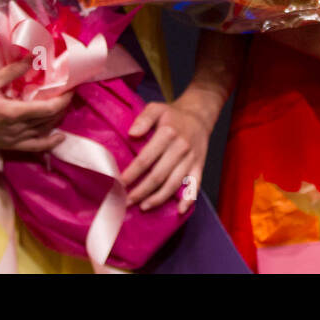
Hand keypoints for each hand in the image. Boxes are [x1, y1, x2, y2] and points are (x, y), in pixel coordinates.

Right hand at [0, 57, 72, 150]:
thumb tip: (33, 57)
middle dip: (63, 105)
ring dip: (57, 119)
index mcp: (13, 113)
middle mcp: (17, 129)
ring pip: (44, 131)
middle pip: (49, 119)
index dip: (64, 99)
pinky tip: (59, 138)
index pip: (48, 108)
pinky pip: (34, 147)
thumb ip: (13, 70)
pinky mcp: (9, 146)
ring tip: (64, 105)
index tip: (72, 87)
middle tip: (70, 91)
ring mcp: (14, 140)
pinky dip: (49, 143)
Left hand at [119, 99, 212, 213]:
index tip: (119, 183)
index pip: (146, 159)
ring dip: (158, 198)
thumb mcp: (156, 108)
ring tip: (143, 206)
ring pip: (174, 184)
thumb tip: (132, 133)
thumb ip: (143, 119)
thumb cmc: (173, 115)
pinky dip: (188, 199)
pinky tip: (179, 210)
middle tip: (126, 201)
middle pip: (158, 175)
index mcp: (168, 133)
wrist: (199, 116)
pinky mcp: (199, 165)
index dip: (132, 173)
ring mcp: (191, 159)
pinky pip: (195, 185)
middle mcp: (180, 148)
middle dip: (141, 191)